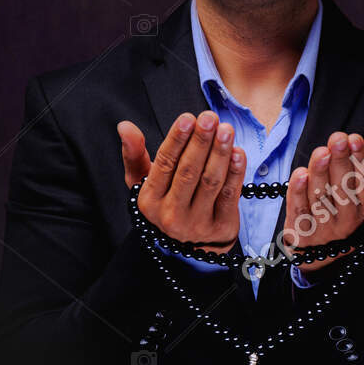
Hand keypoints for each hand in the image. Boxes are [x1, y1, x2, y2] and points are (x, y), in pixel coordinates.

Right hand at [117, 111, 244, 252]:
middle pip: (188, 172)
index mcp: (150, 200)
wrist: (189, 247)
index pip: (164, 164)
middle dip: (200, 141)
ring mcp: (197, 223)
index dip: (176, 140)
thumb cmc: (166, 201)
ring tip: (226, 129)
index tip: (188, 118)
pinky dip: (235, 173)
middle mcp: (171, 215)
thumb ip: (134, 153)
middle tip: (210, 117)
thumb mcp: (143, 182)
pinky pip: (229, 196)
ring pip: (210, 182)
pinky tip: (238, 152)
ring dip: (220, 153)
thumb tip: (124, 126)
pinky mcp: (220, 227)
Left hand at [283, 126, 363, 273]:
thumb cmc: (348, 205)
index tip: (355, 138)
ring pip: (322, 198)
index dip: (361, 160)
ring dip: (321, 173)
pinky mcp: (302, 232)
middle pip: (344, 189)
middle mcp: (347, 219)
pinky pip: (300, 210)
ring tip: (321, 152)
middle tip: (338, 139)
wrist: (321, 250)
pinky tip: (300, 173)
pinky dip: (298, 192)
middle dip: (341, 162)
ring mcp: (324, 227)